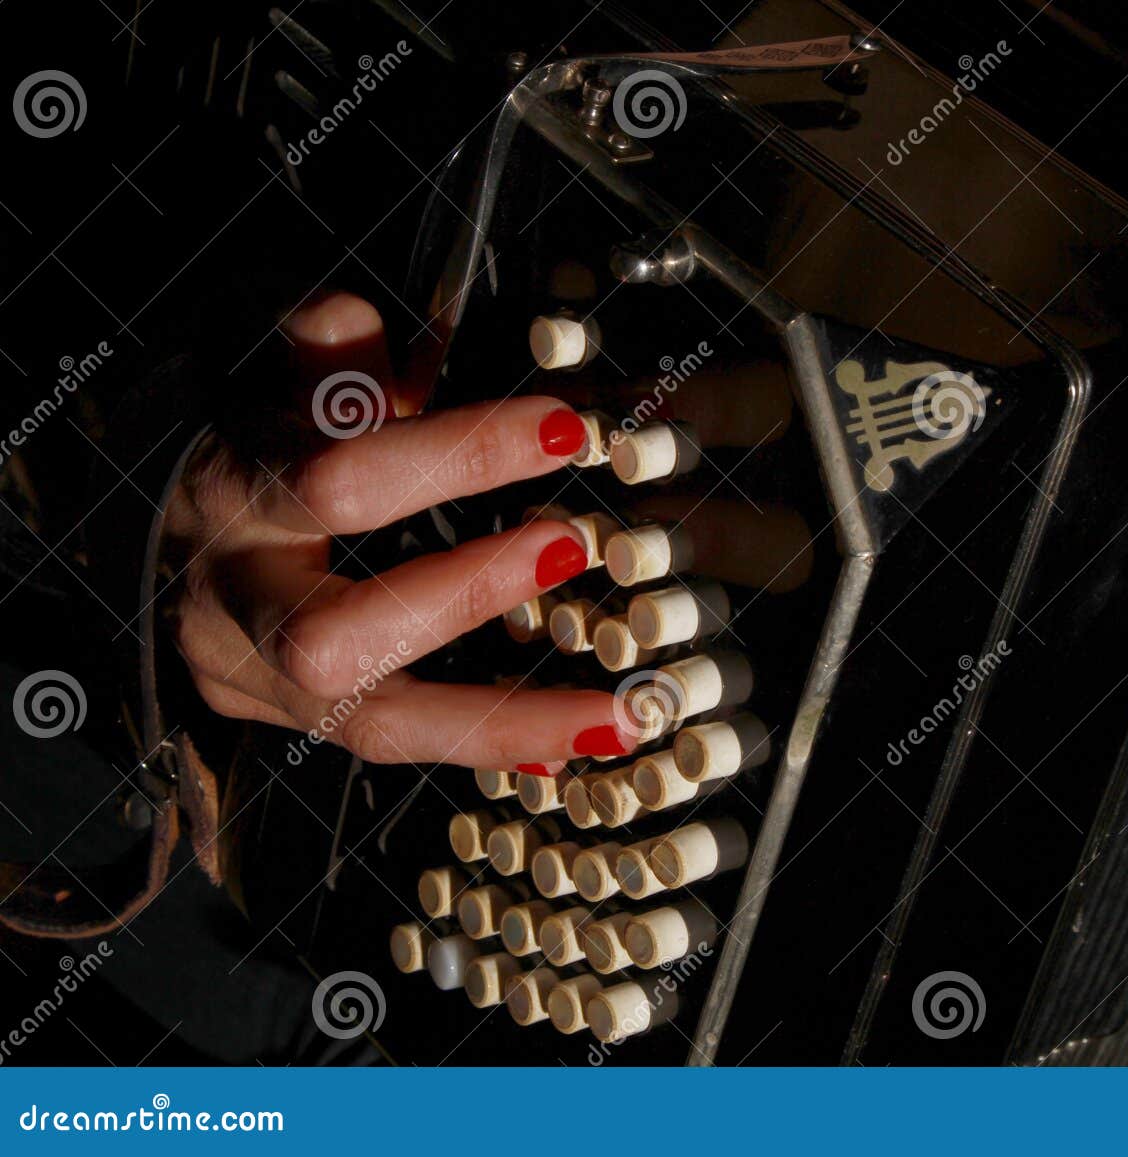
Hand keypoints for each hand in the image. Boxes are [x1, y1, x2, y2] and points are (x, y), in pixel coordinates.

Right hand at [163, 292, 634, 769]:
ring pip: (377, 724)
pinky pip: (402, 747)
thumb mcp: (276, 384)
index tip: (560, 426)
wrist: (174, 544)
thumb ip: (324, 356)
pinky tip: (578, 746)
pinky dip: (497, 745)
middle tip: (571, 545)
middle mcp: (237, 605)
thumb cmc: (256, 450)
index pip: (338, 482)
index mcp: (236, 498)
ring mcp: (263, 681)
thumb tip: (355, 317)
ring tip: (616, 712)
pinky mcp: (299, 726)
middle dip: (464, 594)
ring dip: (507, 719)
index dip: (451, 457)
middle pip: (334, 635)